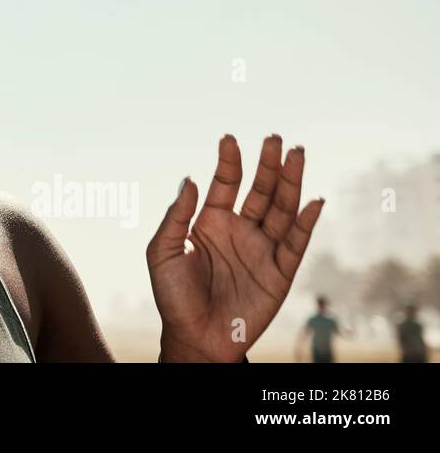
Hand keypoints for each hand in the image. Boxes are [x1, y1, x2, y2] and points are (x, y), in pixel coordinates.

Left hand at [147, 134, 323, 361]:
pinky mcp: (279, 273)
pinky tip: (313, 200)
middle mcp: (239, 231)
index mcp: (210, 223)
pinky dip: (307, 222)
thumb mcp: (162, 252)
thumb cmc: (173, 296)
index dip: (229, 162)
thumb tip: (189, 179)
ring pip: (281, 210)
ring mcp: (261, 250)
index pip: (225, 184)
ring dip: (291, 183)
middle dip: (268, 165)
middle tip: (275, 138)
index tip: (229, 138)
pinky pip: (296, 244)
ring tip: (297, 155)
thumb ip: (176, 216)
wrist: (194, 337)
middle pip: (260, 191)